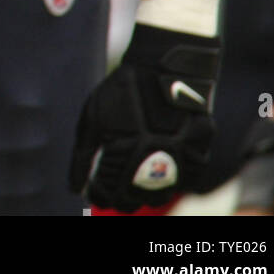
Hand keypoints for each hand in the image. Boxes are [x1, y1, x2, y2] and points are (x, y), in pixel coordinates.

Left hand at [69, 23, 220, 210]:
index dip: (98, 195)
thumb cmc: (123, 92)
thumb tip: (76, 188)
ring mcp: (176, 164)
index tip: (95, 191)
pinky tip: (158, 167)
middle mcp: (149, 164)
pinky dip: (168, 183)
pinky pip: (181, 186)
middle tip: (114, 187)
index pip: (105, 195)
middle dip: (118, 197)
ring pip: (157, 199)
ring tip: (135, 176)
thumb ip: (83, 155)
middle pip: (130, 202)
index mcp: (120, 153)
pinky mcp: (198, 160)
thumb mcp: (93, 117)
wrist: (166, 70)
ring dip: (143, 192)